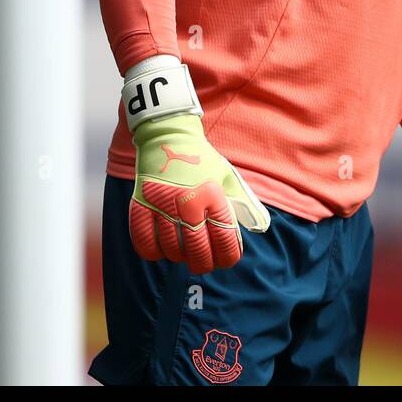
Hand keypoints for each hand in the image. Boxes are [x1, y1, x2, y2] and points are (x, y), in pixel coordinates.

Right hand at [130, 112, 270, 273]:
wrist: (169, 137)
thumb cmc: (202, 161)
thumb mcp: (228, 177)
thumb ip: (244, 203)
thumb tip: (260, 226)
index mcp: (212, 194)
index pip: (224, 238)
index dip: (227, 256)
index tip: (226, 261)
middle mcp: (187, 201)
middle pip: (197, 250)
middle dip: (204, 264)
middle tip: (204, 265)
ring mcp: (162, 204)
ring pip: (172, 249)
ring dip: (180, 258)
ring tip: (185, 254)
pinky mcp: (141, 204)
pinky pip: (144, 241)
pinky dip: (153, 252)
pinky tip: (161, 250)